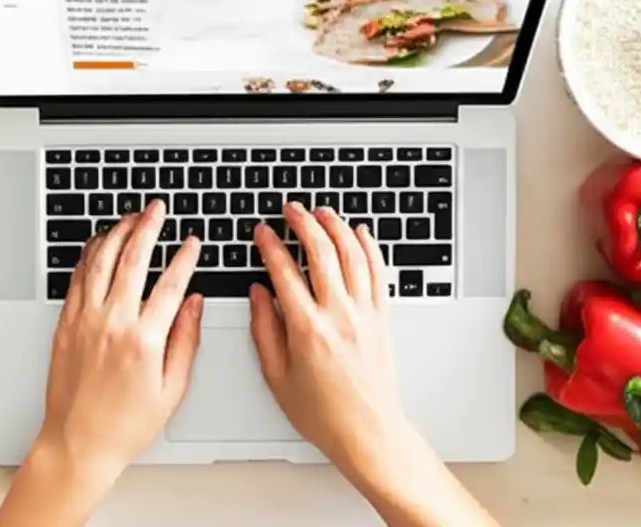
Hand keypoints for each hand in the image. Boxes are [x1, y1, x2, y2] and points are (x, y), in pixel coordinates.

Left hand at [38, 201, 203, 474]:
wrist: (78, 443)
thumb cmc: (125, 425)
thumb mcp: (172, 389)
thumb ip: (186, 341)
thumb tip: (194, 303)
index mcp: (144, 341)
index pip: (170, 284)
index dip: (184, 257)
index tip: (192, 242)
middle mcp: (112, 324)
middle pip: (132, 260)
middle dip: (148, 227)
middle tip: (157, 209)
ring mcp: (84, 321)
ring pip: (99, 261)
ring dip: (116, 232)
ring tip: (130, 217)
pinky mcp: (64, 324)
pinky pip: (76, 278)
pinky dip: (89, 255)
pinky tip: (99, 243)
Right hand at [250, 202, 499, 526]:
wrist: (367, 431)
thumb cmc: (322, 413)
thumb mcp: (276, 376)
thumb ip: (264, 329)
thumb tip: (258, 294)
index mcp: (306, 329)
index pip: (283, 272)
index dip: (269, 245)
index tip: (262, 233)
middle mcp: (338, 315)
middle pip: (321, 251)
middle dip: (303, 222)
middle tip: (291, 210)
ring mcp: (364, 313)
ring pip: (352, 254)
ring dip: (336, 227)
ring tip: (322, 213)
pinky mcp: (382, 317)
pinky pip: (377, 271)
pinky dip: (369, 247)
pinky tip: (360, 233)